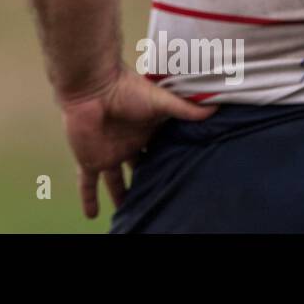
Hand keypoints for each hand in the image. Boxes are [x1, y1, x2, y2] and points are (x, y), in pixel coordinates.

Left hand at [61, 69, 214, 218]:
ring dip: (120, 195)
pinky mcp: (90, 160)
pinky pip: (88, 184)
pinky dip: (89, 198)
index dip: (166, 163)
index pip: (158, 152)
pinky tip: (91, 215)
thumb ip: (185, 109)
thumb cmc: (126, 89)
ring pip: (115, 181)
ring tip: (128, 211)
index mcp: (145, 132)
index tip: (179, 177)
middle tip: (158, 197)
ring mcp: (108, 153)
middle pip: (138, 169)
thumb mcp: (161, 100)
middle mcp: (127, 144)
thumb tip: (215, 108)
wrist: (92, 87)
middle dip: (146, 181)